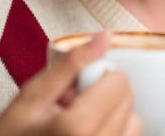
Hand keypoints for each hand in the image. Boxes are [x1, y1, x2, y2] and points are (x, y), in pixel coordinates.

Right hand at [0, 31, 141, 135]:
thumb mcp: (31, 97)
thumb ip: (70, 64)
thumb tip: (104, 37)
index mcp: (76, 128)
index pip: (119, 82)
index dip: (97, 76)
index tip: (74, 88)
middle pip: (128, 101)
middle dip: (103, 96)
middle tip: (70, 108)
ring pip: (133, 123)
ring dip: (112, 116)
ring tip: (78, 123)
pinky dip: (113, 131)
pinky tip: (87, 133)